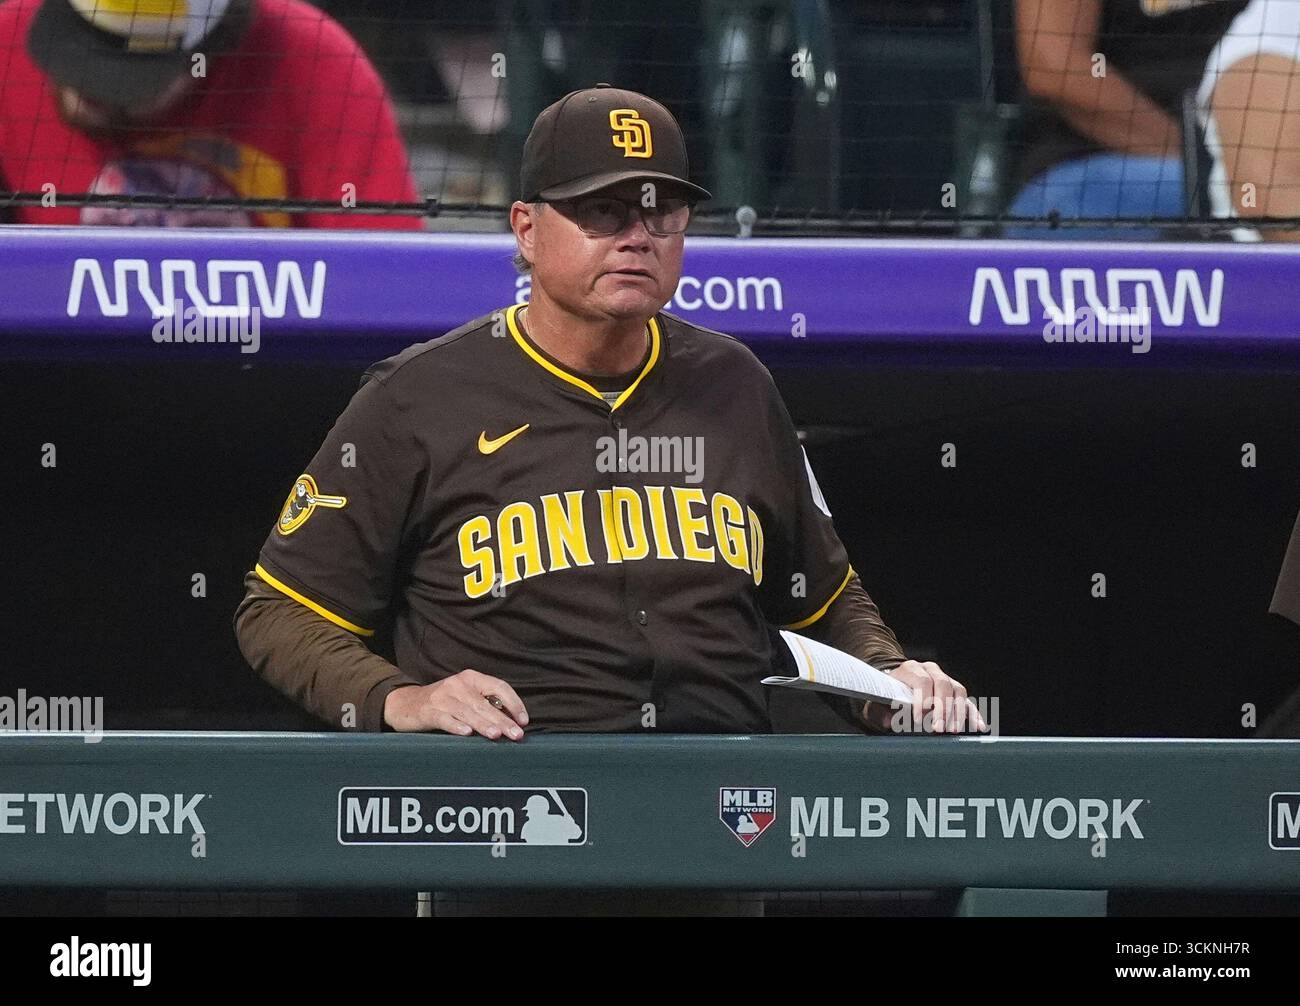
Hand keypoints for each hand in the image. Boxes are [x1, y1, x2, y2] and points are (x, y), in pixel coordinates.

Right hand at [383, 670, 528, 738]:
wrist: (404, 704)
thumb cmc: (443, 703)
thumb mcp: (465, 696)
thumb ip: (485, 705)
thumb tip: (512, 721)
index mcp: (471, 678)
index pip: (498, 686)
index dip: (513, 703)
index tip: (524, 721)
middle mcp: (458, 684)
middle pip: (484, 703)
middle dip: (502, 720)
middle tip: (516, 735)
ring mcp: (442, 697)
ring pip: (467, 712)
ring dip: (483, 724)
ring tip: (496, 735)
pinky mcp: (428, 711)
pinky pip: (445, 719)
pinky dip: (456, 726)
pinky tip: (466, 733)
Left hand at [858, 660, 986, 733]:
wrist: (896, 683)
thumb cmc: (887, 694)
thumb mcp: (878, 701)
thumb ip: (880, 710)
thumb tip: (888, 721)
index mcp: (911, 669)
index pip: (922, 680)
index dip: (921, 699)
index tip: (917, 719)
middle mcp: (930, 669)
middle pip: (943, 684)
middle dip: (941, 708)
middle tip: (937, 728)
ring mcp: (944, 678)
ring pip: (958, 691)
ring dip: (957, 712)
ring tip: (952, 731)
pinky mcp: (954, 690)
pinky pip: (968, 700)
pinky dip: (974, 714)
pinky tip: (979, 726)